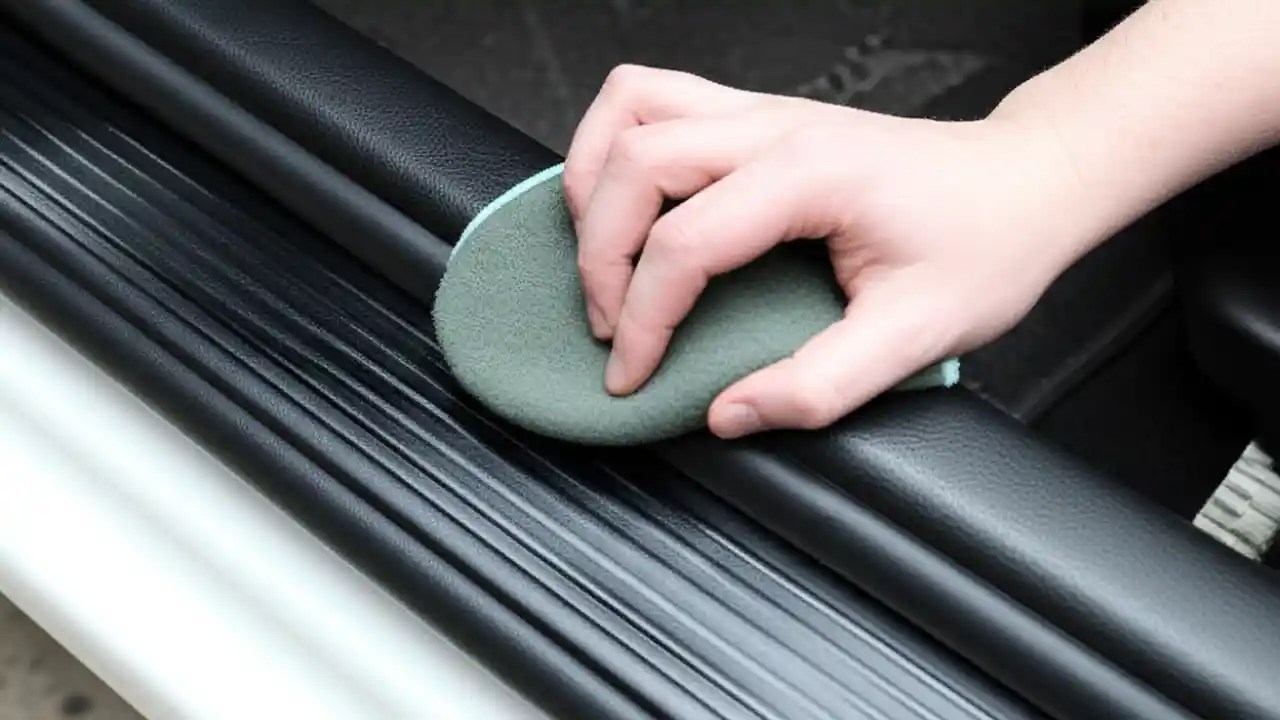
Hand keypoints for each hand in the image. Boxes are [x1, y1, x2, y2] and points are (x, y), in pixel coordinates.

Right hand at [565, 64, 1094, 438]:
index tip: (632, 375)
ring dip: (592, 183)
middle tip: (613, 326)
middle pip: (634, 164)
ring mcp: (761, 111)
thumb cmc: (986, 241)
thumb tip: (729, 413)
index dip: (643, 320)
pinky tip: (626, 204)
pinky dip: (615, 148)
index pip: (685, 242)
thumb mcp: (919, 334)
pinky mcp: (755, 116)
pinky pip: (652, 101)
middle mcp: (775, 127)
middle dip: (600, 256)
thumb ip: (820, 384)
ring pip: (629, 110)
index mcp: (813, 175)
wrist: (1026, 181)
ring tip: (599, 256)